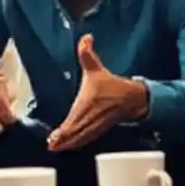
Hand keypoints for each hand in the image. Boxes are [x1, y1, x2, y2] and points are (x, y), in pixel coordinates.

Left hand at [49, 34, 147, 150]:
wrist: (132, 98)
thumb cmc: (110, 84)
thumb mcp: (96, 68)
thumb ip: (87, 54)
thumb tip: (86, 37)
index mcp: (90, 102)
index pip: (76, 117)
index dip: (66, 128)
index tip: (55, 135)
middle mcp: (92, 115)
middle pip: (77, 130)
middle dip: (65, 139)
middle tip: (51, 146)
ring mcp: (96, 124)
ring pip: (82, 136)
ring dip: (70, 144)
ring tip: (56, 148)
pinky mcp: (99, 129)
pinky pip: (87, 138)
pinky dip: (78, 143)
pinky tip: (68, 146)